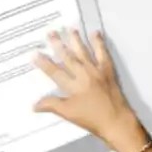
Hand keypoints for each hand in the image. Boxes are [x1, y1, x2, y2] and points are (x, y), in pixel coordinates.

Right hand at [33, 28, 151, 151]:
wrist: (117, 122)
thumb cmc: (92, 119)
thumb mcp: (69, 114)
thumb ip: (52, 105)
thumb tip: (34, 105)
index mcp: (73, 86)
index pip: (54, 72)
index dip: (44, 63)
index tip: (35, 54)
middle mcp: (83, 75)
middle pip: (68, 57)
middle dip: (59, 45)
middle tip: (51, 33)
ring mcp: (97, 71)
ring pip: (84, 52)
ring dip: (76, 40)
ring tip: (70, 29)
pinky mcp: (108, 71)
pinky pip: (102, 53)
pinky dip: (99, 43)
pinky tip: (95, 33)